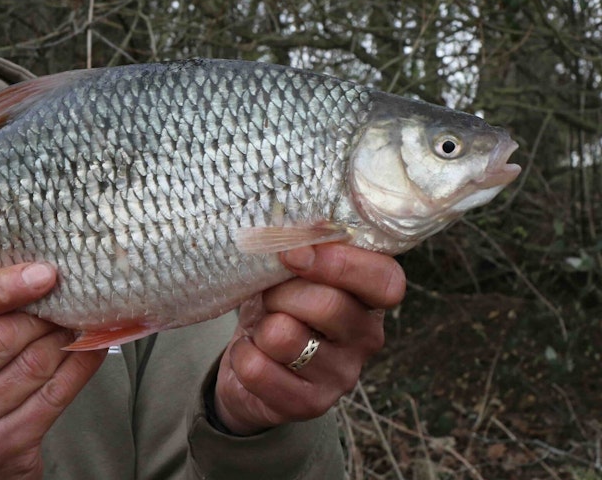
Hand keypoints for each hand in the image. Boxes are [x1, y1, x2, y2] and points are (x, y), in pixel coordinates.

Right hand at [0, 264, 106, 478]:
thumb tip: (27, 271)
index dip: (2, 286)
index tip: (43, 273)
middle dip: (41, 313)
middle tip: (65, 298)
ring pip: (32, 364)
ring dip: (63, 337)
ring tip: (76, 321)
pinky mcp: (6, 448)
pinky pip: (55, 395)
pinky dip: (80, 365)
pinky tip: (90, 348)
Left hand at [214, 243, 405, 434]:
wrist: (251, 363)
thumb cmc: (276, 305)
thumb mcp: (289, 272)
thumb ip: (300, 249)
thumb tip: (301, 224)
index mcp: (369, 297)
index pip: (386, 280)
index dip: (340, 263)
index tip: (295, 253)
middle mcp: (366, 338)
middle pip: (328, 305)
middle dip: (282, 293)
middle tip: (268, 293)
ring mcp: (341, 375)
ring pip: (286, 337)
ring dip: (260, 325)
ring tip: (262, 326)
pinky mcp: (310, 405)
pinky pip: (259, 369)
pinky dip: (242, 356)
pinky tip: (251, 353)